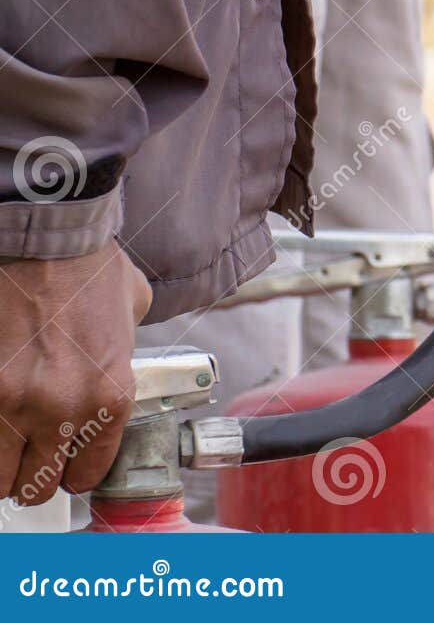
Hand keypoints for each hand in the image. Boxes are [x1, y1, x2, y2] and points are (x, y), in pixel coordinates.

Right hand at [0, 243, 149, 504]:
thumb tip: (113, 362)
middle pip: (35, 486)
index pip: (86, 473)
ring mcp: (11, 404)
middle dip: (31, 476)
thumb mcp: (131, 314)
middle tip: (27, 456)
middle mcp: (62, 410)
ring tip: (7, 442)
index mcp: (109, 396)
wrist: (45, 236)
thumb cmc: (89, 268)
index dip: (72, 471)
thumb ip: (123, 353)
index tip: (62, 463)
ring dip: (1, 465)